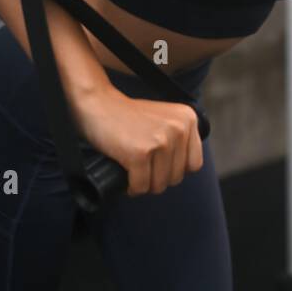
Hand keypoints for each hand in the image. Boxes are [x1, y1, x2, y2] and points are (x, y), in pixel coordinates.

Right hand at [72, 86, 203, 195]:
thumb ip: (179, 138)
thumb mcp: (165, 119)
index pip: (194, 164)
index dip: (174, 170)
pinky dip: (131, 188)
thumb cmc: (128, 116)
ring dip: (144, 185)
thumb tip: (183, 172)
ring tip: (133, 173)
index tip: (158, 166)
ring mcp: (160, 141)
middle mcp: (179, 129)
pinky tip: (125, 178)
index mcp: (188, 119)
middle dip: (157, 179)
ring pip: (158, 185)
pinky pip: (140, 186)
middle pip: (176, 177)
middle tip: (142, 170)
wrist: (98, 103)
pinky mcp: (139, 153)